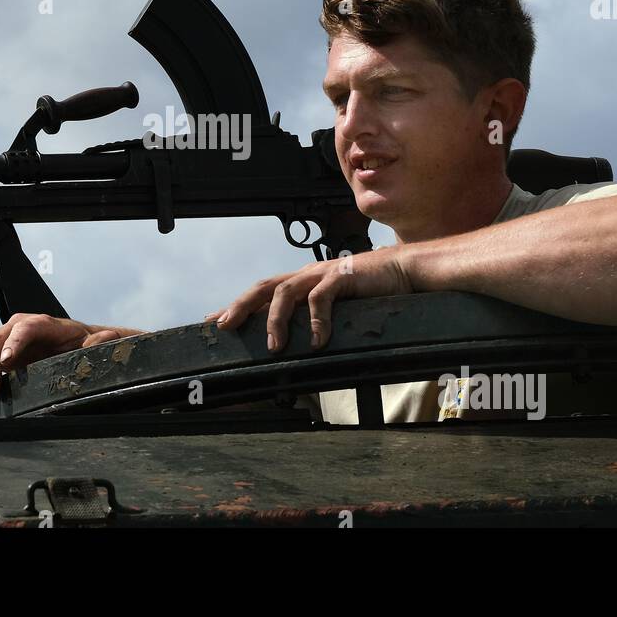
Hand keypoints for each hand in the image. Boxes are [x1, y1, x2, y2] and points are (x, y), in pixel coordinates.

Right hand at [0, 314, 122, 407]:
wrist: (67, 345)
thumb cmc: (78, 344)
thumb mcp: (89, 344)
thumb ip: (96, 342)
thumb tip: (103, 338)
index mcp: (42, 323)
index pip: (24, 328)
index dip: (14, 343)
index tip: (7, 362)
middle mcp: (17, 326)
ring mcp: (3, 338)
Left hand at [204, 245, 413, 353]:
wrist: (403, 270)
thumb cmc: (370, 290)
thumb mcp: (336, 306)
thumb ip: (316, 317)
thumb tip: (299, 342)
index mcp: (302, 280)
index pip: (262, 291)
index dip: (237, 304)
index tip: (214, 320)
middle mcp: (307, 274)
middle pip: (264, 287)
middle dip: (241, 306)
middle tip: (225, 326)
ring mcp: (323, 274)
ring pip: (286, 293)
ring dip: (276, 321)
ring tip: (274, 347)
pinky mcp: (342, 277)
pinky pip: (321, 298)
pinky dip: (317, 321)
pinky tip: (319, 342)